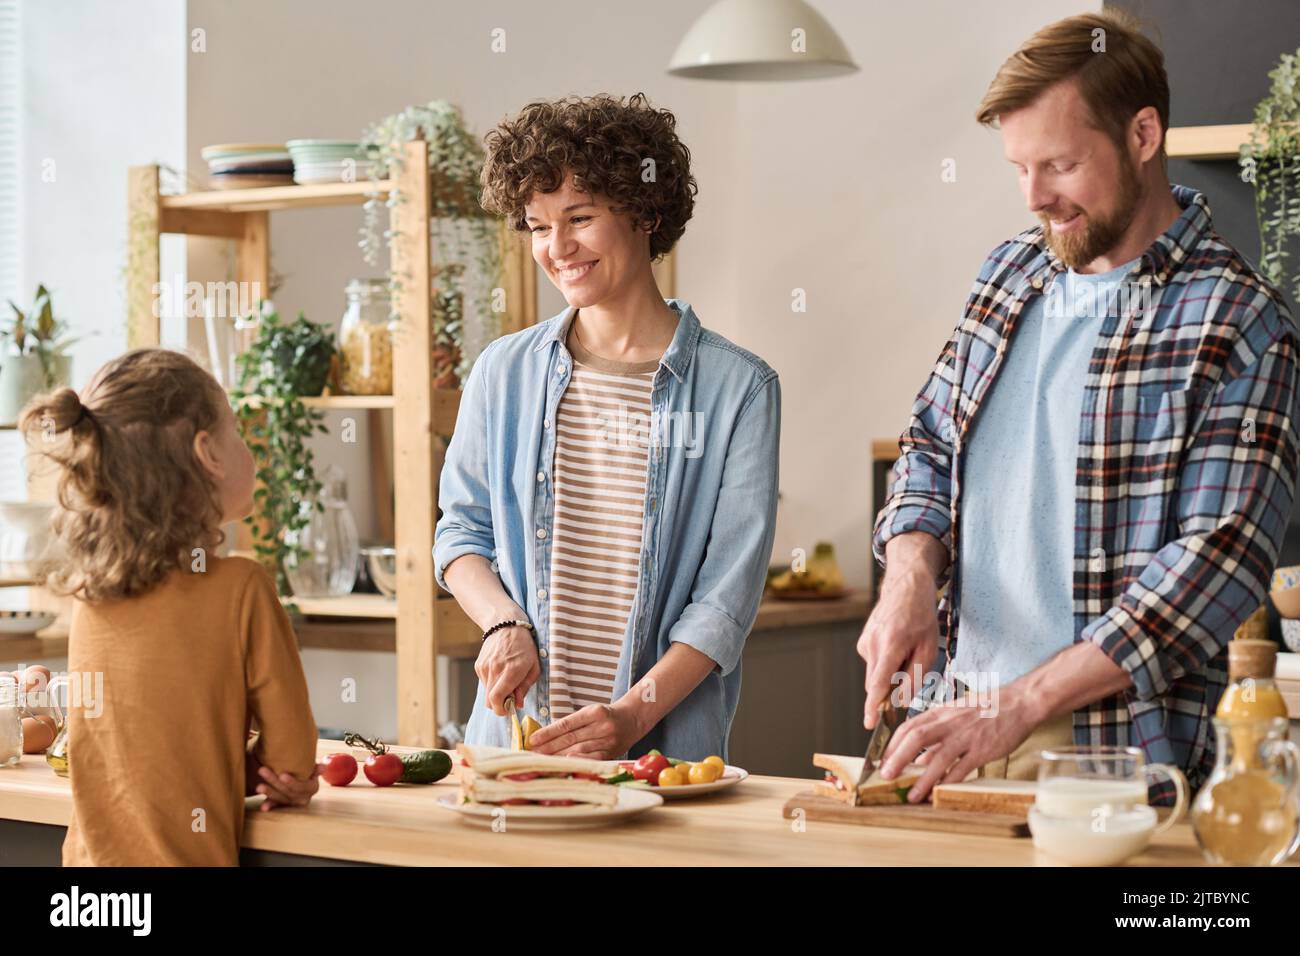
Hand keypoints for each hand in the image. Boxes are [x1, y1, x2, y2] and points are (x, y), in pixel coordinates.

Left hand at [253, 762, 322, 811]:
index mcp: (312, 789)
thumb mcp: (313, 770)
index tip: (282, 775)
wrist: (304, 781)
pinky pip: (276, 805)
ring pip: (280, 798)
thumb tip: (324, 767)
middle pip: (287, 791)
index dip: (292, 782)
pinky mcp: (284, 805)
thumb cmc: (308, 772)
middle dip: (274, 781)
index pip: (301, 787)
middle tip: (262, 770)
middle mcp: (303, 799)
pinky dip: (269, 805)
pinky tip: (263, 807)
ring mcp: (293, 803)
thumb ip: (316, 770)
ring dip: (268, 792)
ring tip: (258, 786)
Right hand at [475, 626, 539, 714]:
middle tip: (510, 698)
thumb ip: (525, 687)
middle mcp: (495, 670)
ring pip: (486, 693)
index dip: (501, 710)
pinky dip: (492, 683)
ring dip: (496, 692)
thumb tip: (517, 704)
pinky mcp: (479, 666)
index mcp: (511, 670)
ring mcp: (484, 667)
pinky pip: (484, 683)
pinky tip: (500, 671)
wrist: (506, 625)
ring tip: (507, 679)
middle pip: (489, 701)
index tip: (508, 710)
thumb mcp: (534, 667)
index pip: (497, 699)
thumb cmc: (525, 646)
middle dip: (499, 705)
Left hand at [526, 701, 642, 758]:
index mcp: (595, 712)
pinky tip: (564, 764)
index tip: (533, 739)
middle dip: (549, 747)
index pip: (566, 724)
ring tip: (542, 760)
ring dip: (558, 756)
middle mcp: (603, 726)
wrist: (634, 719)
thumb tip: (546, 737)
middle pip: (571, 738)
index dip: (548, 732)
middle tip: (532, 753)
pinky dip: (577, 762)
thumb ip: (572, 723)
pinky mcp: (612, 753)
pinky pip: (592, 759)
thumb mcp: (591, 712)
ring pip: (579, 750)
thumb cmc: (606, 715)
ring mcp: (608, 741)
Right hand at [858, 568, 939, 728]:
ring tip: (906, 652)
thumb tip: (902, 699)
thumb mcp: (928, 647)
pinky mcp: (862, 643)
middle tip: (909, 674)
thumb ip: (915, 676)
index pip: (878, 683)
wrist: (905, 587)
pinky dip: (885, 664)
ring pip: (875, 674)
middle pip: (876, 683)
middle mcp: (873, 644)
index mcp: (891, 645)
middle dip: (889, 690)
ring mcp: (865, 643)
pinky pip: (874, 664)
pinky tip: (897, 647)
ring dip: (890, 674)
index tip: (869, 723)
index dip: (874, 706)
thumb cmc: (920, 615)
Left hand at [876, 686, 1037, 802]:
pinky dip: (949, 782)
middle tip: (887, 776)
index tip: (883, 761)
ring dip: (922, 779)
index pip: (909, 727)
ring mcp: (965, 736)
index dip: (893, 744)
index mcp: (940, 713)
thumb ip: (938, 736)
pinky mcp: (982, 749)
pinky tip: (940, 793)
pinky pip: (962, 768)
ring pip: (938, 757)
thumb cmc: (986, 709)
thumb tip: (920, 760)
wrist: (1018, 703)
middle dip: (898, 758)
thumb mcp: (956, 716)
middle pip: (916, 738)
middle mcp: (949, 722)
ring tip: (912, 796)